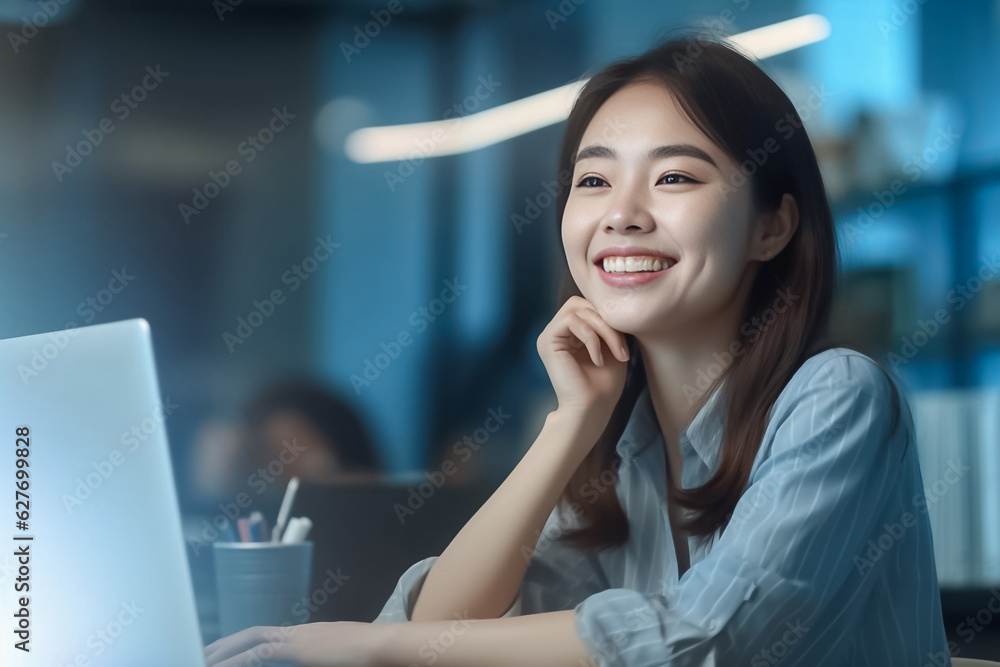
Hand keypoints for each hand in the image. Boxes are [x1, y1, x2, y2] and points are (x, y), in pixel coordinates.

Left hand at [203, 621, 387, 666]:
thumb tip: (309, 659)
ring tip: (202, 658)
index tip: (225, 651)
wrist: (383, 646)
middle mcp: (298, 633)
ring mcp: (298, 638)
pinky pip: (259, 652)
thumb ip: (316, 658)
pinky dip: (238, 658)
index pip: (267, 636)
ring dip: (225, 651)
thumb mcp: (335, 658)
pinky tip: (220, 664)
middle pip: (253, 635)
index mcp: (307, 637)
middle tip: (201, 654)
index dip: (243, 643)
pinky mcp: (297, 647)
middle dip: (226, 645)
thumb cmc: (366, 656)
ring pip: (251, 641)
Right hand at [536, 295, 629, 422]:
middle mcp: (557, 331)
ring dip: (604, 331)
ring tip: (615, 354)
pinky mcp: (546, 341)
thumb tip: (614, 302)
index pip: (588, 306)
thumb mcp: (613, 345)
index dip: (609, 318)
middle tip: (621, 348)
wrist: (593, 408)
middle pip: (582, 304)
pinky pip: (571, 321)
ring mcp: (550, 335)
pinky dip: (591, 338)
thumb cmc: (604, 383)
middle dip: (608, 323)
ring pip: (578, 310)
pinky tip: (598, 359)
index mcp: (571, 331)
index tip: (626, 345)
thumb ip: (609, 322)